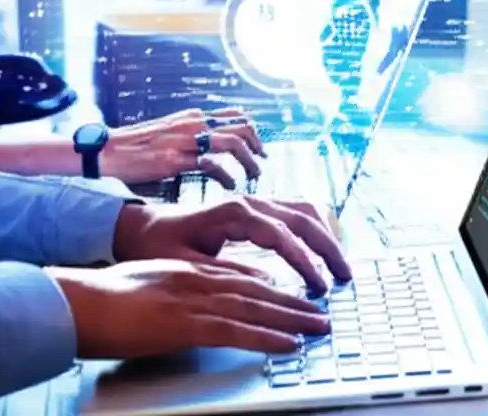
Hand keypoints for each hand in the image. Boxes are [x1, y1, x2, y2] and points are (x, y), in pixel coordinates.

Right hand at [50, 260, 328, 357]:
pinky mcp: (185, 324)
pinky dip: (266, 338)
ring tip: (317, 328)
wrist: (75, 302)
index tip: (295, 295)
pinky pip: (236, 331)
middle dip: (292, 302)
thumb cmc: (102, 299)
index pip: (242, 277)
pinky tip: (288, 345)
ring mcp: (193, 301)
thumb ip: (181, 288)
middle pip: (258, 290)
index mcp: (189, 270)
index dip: (273, 287)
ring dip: (291, 319)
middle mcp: (198, 280)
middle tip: (320, 313)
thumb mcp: (150, 284)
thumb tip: (203, 303)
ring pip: (255, 308)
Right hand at [101, 108, 266, 187]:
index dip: (252, 131)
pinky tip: (230, 185)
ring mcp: (185, 141)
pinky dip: (227, 176)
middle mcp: (193, 124)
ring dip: (249, 161)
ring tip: (253, 175)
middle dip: (257, 145)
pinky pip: (212, 164)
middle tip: (261, 162)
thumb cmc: (137, 146)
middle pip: (241, 126)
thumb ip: (192, 134)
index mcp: (193, 116)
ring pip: (233, 143)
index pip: (235, 115)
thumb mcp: (170, 131)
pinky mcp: (176, 160)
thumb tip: (214, 145)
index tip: (258, 147)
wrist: (107, 152)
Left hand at [113, 199, 352, 293]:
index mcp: (234, 212)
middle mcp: (250, 201)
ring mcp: (257, 202)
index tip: (318, 286)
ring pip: (305, 211)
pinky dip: (316, 230)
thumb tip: (267, 282)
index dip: (303, 260)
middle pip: (303, 217)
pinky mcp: (258, 209)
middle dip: (327, 247)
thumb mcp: (185, 265)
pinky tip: (323, 250)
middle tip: (344, 277)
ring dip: (326, 237)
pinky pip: (297, 213)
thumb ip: (225, 272)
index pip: (281, 234)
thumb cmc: (159, 245)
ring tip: (340, 266)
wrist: (143, 226)